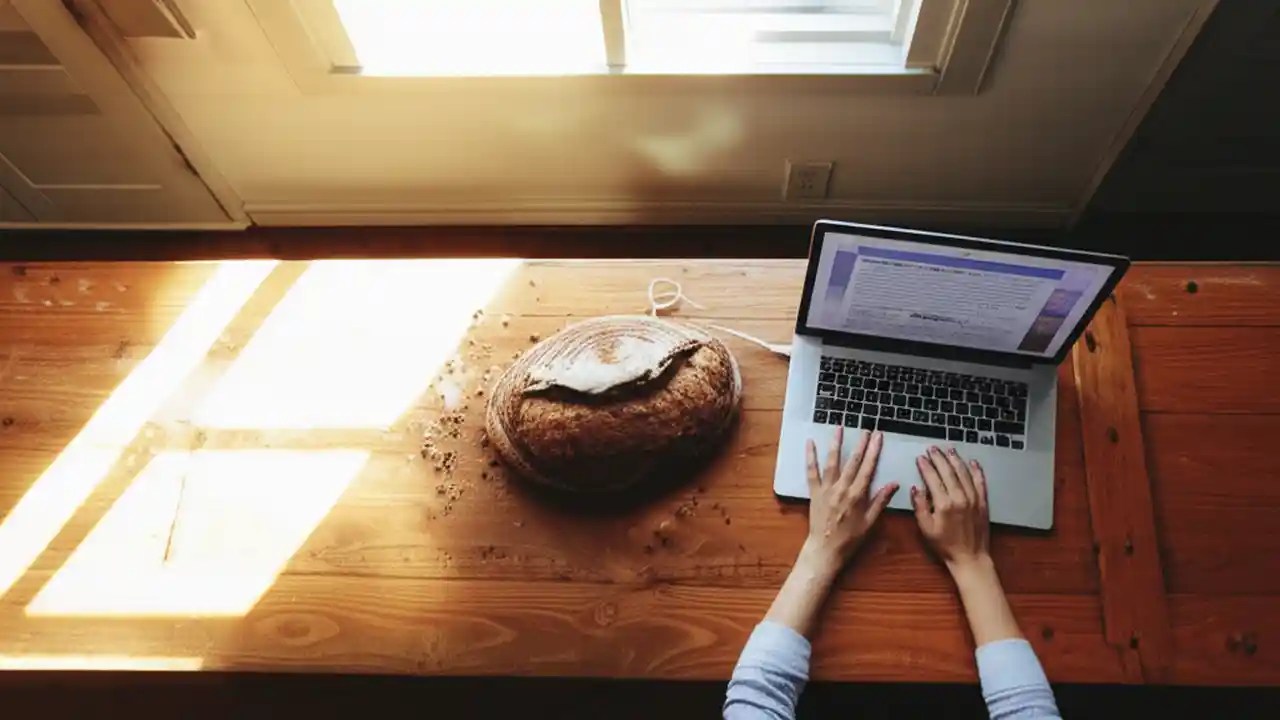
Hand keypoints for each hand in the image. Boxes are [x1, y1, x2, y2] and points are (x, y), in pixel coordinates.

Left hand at [800, 427, 898, 573]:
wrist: (826, 549)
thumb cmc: (850, 538)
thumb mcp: (870, 522)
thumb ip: (881, 501)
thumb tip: (894, 483)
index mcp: (857, 495)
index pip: (868, 468)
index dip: (874, 451)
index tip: (878, 436)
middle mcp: (842, 488)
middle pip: (853, 462)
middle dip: (860, 444)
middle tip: (865, 429)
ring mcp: (826, 489)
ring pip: (832, 462)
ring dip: (836, 443)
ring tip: (839, 427)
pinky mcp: (814, 492)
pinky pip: (811, 471)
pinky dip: (810, 456)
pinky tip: (810, 443)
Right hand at [910, 445, 990, 572]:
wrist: (970, 557)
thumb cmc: (945, 545)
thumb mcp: (926, 529)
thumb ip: (920, 507)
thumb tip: (916, 488)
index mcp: (944, 504)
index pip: (933, 478)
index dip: (925, 466)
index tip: (920, 458)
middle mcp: (960, 497)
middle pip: (948, 472)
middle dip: (939, 458)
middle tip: (933, 449)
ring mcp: (974, 499)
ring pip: (964, 473)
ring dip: (956, 460)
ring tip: (949, 450)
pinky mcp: (983, 502)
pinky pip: (980, 482)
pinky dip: (977, 471)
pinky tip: (972, 462)